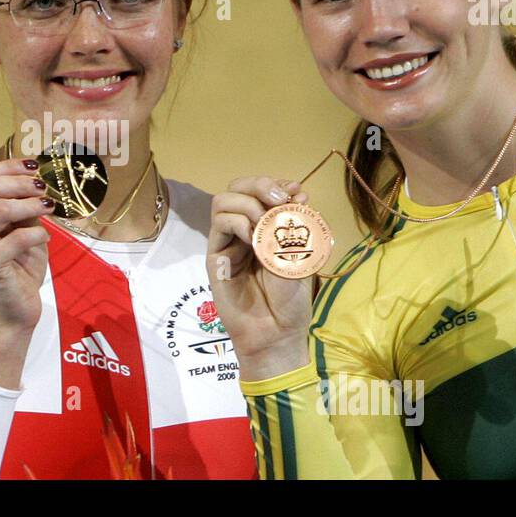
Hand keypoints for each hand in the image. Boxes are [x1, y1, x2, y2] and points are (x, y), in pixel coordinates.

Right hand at [0, 159, 53, 386]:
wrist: (12, 312)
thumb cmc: (16, 268)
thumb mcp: (19, 229)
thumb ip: (20, 205)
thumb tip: (38, 177)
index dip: (8, 167)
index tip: (34, 167)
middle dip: (18, 182)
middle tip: (43, 187)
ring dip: (30, 204)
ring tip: (48, 208)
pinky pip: (15, 238)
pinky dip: (37, 233)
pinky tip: (45, 237)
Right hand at [208, 176, 316, 381]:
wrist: (277, 332)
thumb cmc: (291, 300)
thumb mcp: (300, 255)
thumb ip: (295, 224)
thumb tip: (298, 193)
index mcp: (266, 228)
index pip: (261, 191)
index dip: (276, 184)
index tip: (296, 191)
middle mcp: (245, 231)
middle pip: (238, 187)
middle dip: (260, 185)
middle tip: (279, 200)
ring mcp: (228, 243)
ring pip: (224, 200)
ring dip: (248, 203)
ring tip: (265, 224)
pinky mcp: (215, 257)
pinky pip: (219, 224)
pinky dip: (239, 222)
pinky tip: (254, 238)